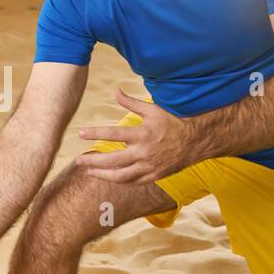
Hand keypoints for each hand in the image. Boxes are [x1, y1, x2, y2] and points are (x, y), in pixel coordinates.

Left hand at [74, 88, 201, 183]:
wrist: (195, 142)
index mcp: (142, 134)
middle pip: (113, 160)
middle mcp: (144, 152)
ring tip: (89, 172)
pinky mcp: (153, 176)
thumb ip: (132, 103)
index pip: (113, 133)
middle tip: (79, 160)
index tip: (81, 133)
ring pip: (121, 176)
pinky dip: (118, 181)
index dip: (96, 133)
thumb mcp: (152, 110)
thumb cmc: (172, 123)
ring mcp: (149, 166)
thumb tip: (115, 91)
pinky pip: (132, 182)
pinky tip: (108, 177)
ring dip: (102, 175)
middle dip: (93, 161)